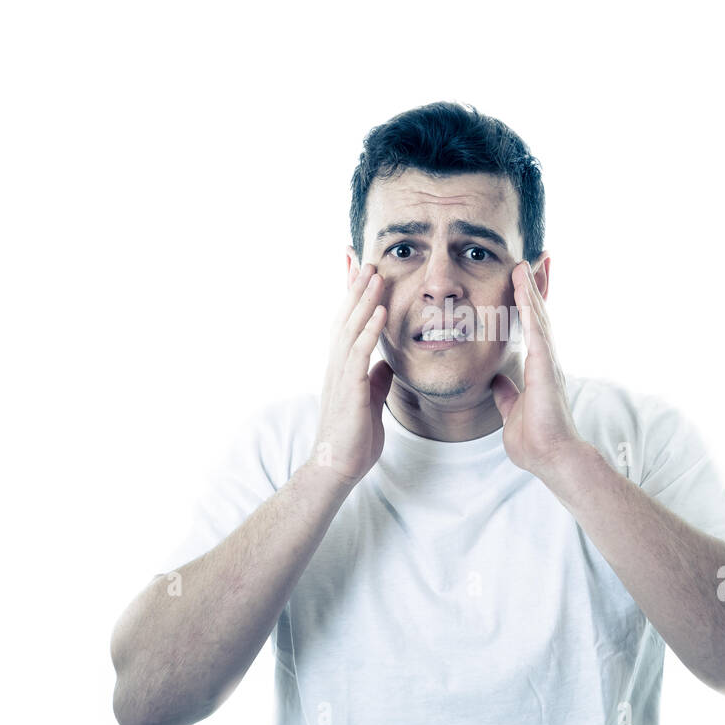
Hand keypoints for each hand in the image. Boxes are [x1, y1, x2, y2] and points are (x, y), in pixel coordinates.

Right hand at [309, 262, 394, 484]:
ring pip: (350, 327)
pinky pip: (360, 352)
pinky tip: (380, 311)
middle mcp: (336, 364)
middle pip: (344, 317)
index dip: (352, 296)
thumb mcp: (371, 400)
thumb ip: (377, 380)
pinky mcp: (349, 387)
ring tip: (374, 274)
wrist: (337, 466)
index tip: (359, 269)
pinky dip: (370, 329)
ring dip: (363, 299)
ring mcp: (340, 374)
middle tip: (364, 258)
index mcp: (342, 366)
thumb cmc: (353, 437)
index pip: (346, 323)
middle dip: (354, 287)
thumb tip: (387, 364)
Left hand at [490, 260, 587, 480]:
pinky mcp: (545, 366)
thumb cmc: (536, 441)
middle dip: (535, 286)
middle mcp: (546, 360)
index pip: (532, 329)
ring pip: (538, 316)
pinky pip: (535, 328)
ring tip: (524, 263)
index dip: (529, 304)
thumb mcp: (511, 412)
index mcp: (538, 369)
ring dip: (531, 288)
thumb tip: (497, 383)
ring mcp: (548, 361)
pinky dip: (529, 305)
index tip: (524, 282)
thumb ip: (506, 395)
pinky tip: (522, 286)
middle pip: (540, 315)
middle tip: (533, 259)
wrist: (552, 458)